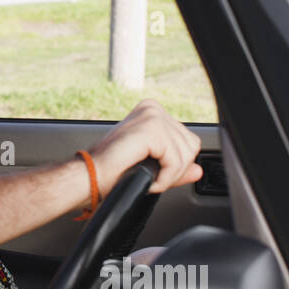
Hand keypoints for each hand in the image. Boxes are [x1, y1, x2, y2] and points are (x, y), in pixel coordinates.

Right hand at [88, 100, 202, 197]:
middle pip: (191, 146)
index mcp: (152, 112)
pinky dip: (165, 178)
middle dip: (175, 170)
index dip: (177, 164)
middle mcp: (153, 109)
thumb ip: (177, 167)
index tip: (156, 172)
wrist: (89, 177)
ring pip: (186, 155)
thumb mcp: (152, 168)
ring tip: (146, 178)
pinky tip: (147, 179)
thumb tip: (199, 170)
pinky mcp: (151, 128)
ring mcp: (152, 115)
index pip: (187, 140)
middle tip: (150, 177)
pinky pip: (175, 161)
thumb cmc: (111, 173)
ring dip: (168, 177)